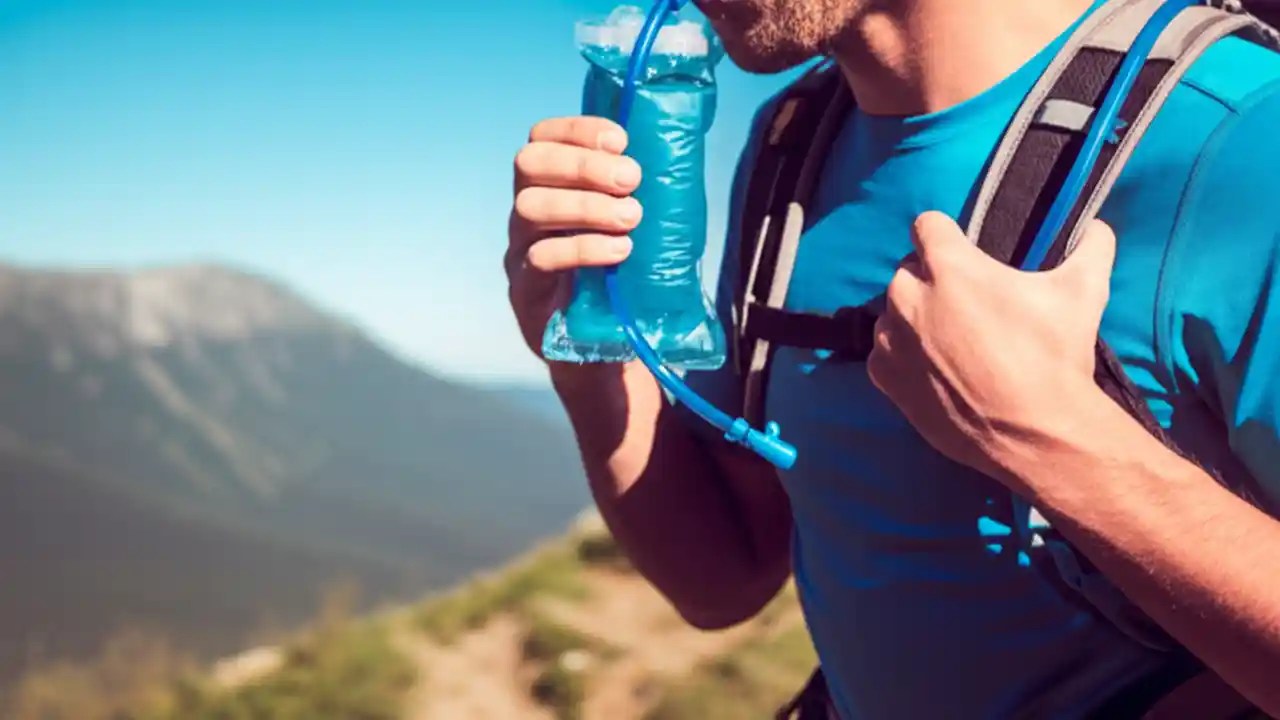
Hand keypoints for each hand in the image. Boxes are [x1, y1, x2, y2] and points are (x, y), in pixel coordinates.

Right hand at [505, 116, 643, 359]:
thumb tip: (683, 158)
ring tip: (631, 217)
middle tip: (631, 179)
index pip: (543, 138)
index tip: (621, 140)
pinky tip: (618, 250)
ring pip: (530, 208)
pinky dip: (583, 248)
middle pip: (529, 164)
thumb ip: (636, 195)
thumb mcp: (626, 229)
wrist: (598, 349)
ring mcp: (519, 250)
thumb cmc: (618, 278)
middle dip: (583, 164)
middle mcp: (526, 212)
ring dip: (586, 205)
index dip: (577, 130)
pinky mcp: (525, 290)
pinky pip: (540, 258)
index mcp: (549, 188)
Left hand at [866, 211, 1117, 483]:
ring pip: (892, 312)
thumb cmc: (1055, 356)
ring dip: (913, 317)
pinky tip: (935, 369)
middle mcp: (908, 297)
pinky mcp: (884, 377)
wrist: (1035, 433)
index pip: (927, 225)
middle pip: (908, 270)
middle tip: (966, 303)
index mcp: (948, 267)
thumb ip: (1090, 247)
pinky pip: (883, 351)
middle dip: (931, 279)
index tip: (962, 251)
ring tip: (950, 340)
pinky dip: (902, 355)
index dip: (946, 235)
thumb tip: (1098, 227)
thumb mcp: (1084, 292)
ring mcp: (891, 339)